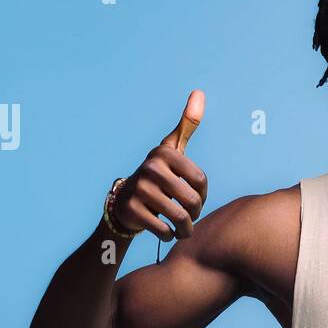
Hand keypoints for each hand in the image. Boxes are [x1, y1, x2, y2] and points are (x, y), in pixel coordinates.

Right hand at [113, 90, 208, 241]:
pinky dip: (169, 236)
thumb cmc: (158, 176)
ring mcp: (139, 189)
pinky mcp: (132, 211)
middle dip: (195, 214)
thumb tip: (199, 92)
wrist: (125, 204)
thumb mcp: (172, 150)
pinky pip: (164, 230)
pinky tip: (166, 232)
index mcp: (164, 153)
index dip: (203, 194)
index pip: (201, 181)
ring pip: (180, 217)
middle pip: (192, 200)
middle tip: (190, 216)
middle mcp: (150, 167)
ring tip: (183, 229)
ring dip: (185, 229)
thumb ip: (187, 124)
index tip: (194, 196)